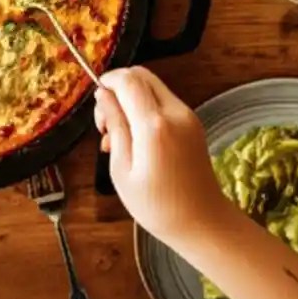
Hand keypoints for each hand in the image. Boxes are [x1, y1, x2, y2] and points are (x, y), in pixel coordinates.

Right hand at [93, 67, 223, 243]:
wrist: (202, 222)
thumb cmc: (156, 206)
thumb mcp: (122, 169)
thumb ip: (114, 126)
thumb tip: (103, 95)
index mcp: (154, 126)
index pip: (129, 80)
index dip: (108, 80)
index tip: (95, 99)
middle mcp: (175, 113)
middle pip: (143, 76)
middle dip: (119, 88)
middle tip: (105, 122)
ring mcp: (188, 116)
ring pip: (152, 88)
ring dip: (131, 100)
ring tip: (117, 138)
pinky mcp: (193, 123)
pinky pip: (163, 103)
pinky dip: (145, 110)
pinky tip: (136, 141)